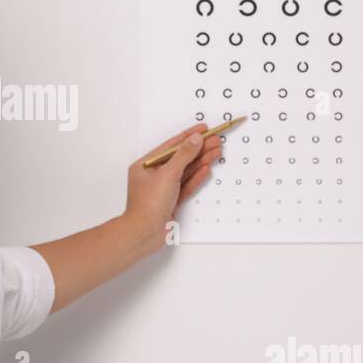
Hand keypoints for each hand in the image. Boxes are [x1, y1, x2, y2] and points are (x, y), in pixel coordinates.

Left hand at [122, 123, 221, 254]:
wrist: (145, 233)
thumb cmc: (148, 204)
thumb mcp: (168, 174)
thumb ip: (184, 155)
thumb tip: (195, 139)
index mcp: (145, 165)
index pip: (170, 146)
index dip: (187, 136)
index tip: (203, 129)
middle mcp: (152, 176)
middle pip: (180, 158)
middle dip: (198, 149)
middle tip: (216, 140)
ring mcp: (162, 189)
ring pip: (185, 171)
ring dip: (201, 161)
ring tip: (217, 150)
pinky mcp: (171, 201)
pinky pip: (186, 185)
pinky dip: (197, 177)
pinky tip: (207, 168)